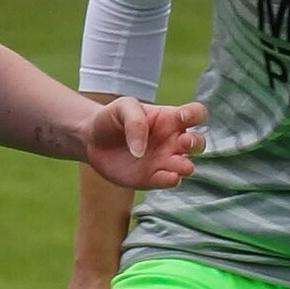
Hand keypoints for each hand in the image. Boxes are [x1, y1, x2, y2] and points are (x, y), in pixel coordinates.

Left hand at [84, 97, 205, 192]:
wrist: (91, 140)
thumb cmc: (111, 118)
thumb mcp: (122, 107)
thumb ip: (135, 122)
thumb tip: (141, 151)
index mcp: (170, 118)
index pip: (196, 114)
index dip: (195, 114)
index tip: (182, 116)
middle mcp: (172, 140)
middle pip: (198, 143)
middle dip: (196, 143)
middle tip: (183, 143)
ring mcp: (164, 161)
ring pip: (187, 165)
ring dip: (187, 166)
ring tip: (180, 165)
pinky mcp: (152, 178)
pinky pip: (168, 181)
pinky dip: (171, 180)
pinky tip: (168, 177)